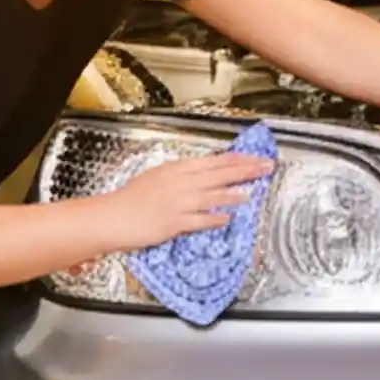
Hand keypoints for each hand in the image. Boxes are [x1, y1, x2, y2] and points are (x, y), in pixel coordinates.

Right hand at [101, 152, 274, 250]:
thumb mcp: (158, 176)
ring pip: (213, 196)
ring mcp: (179, 202)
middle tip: (266, 167)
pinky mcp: (174, 222)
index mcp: (177, 169)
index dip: (238, 159)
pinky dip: (214, 219)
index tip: (255, 158)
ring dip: (234, 194)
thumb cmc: (132, 198)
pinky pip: (199, 220)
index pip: (214, 161)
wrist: (113, 216)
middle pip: (219, 174)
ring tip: (252, 192)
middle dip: (246, 170)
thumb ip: (182, 175)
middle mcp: (181, 182)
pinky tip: (228, 218)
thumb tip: (205, 175)